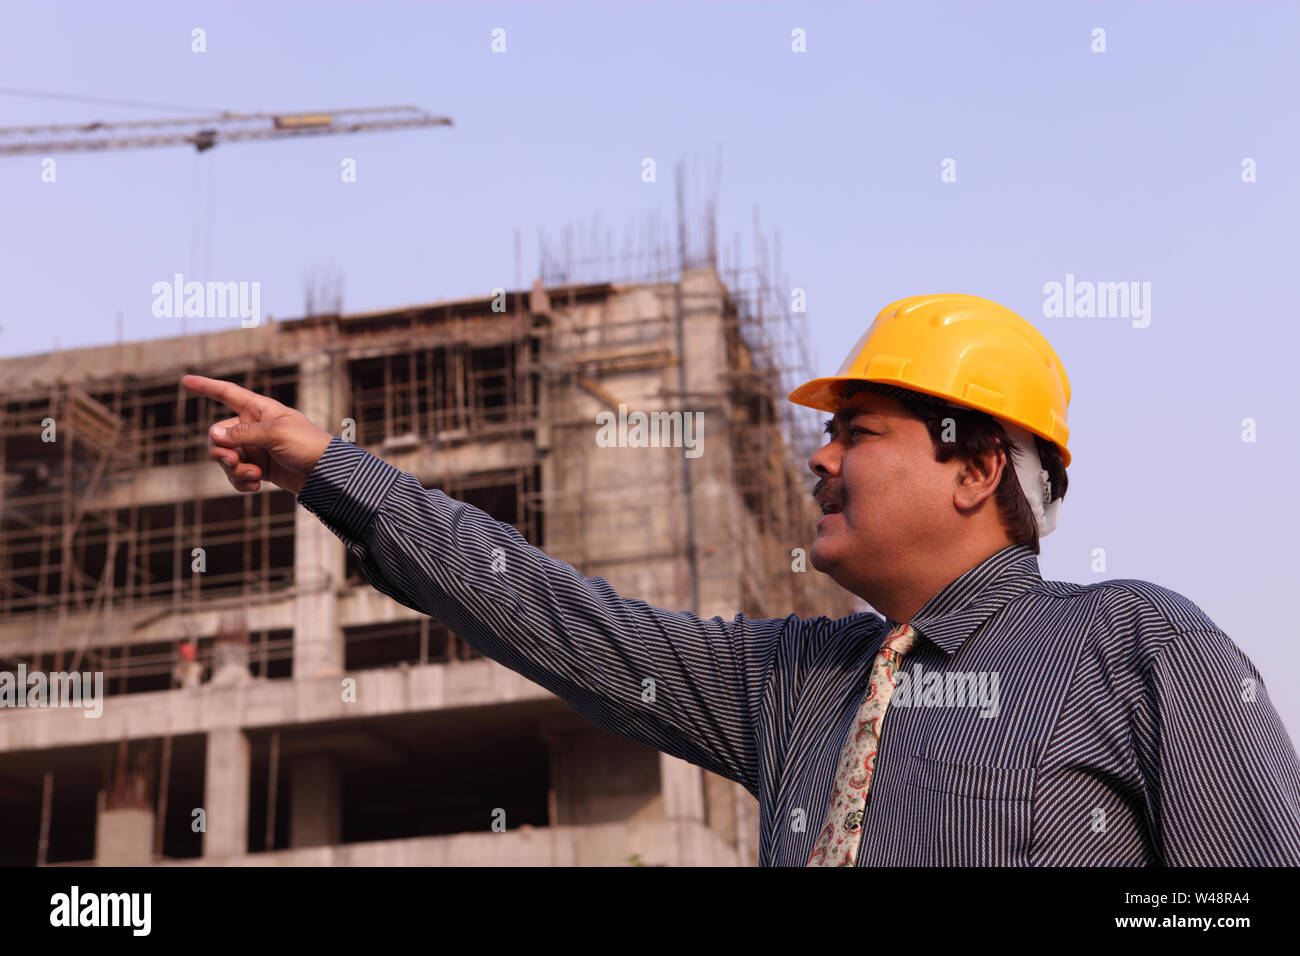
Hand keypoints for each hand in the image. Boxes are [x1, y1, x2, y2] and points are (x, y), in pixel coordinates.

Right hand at [181, 374, 334, 495]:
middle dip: (220, 451)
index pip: (227, 393)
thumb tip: (215, 434)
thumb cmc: (307, 444)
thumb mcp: (276, 434)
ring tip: (254, 476)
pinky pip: (236, 475)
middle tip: (233, 461)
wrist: (326, 473)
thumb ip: (243, 433)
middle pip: (217, 436)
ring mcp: (254, 448)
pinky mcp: (258, 468)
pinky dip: (241, 482)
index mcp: (258, 410)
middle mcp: (252, 427)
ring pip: (224, 459)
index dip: (206, 386)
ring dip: (234, 470)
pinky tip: (255, 487)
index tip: (185, 380)